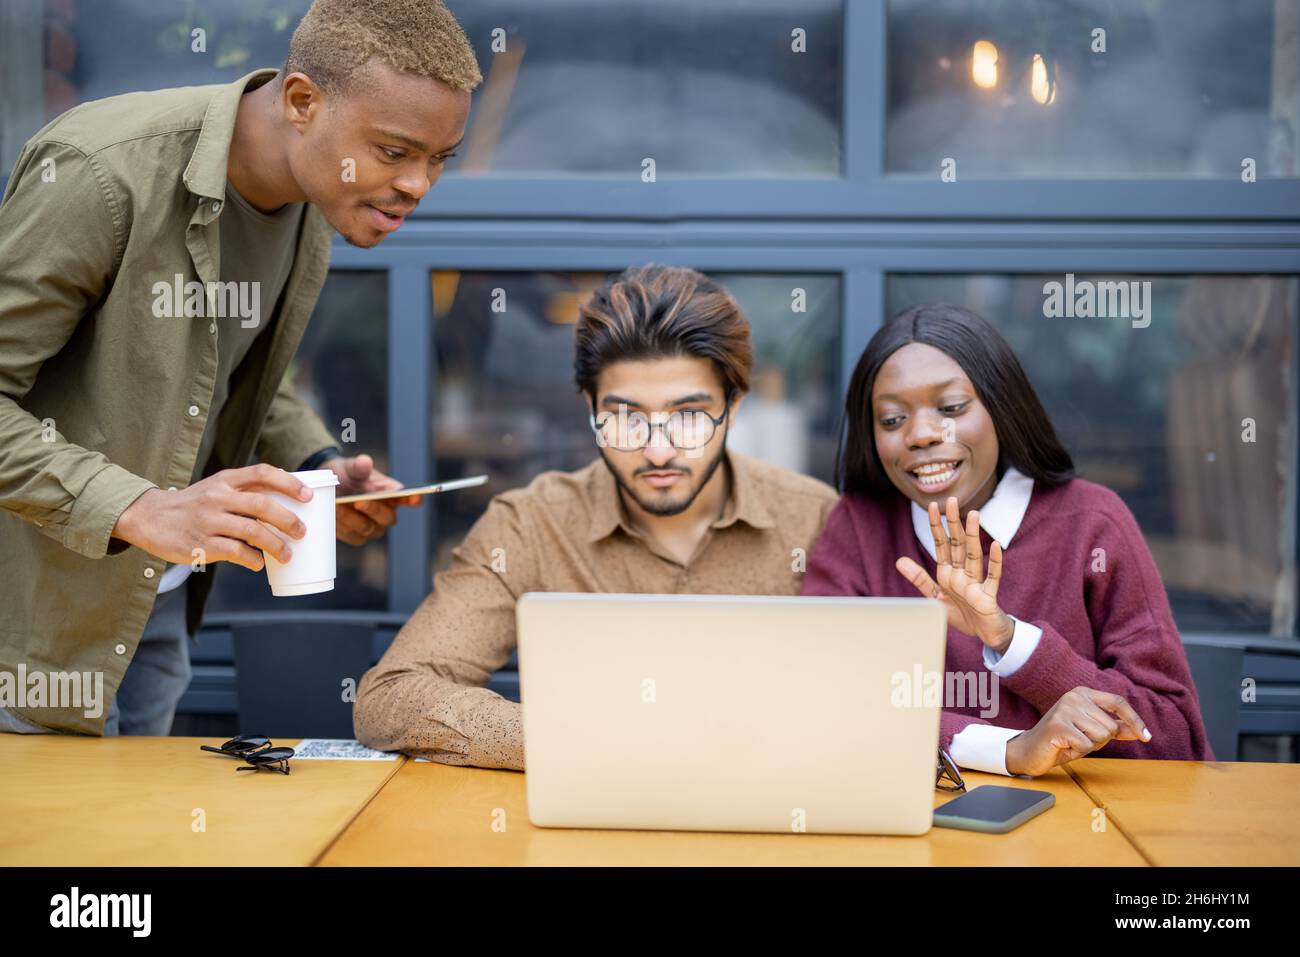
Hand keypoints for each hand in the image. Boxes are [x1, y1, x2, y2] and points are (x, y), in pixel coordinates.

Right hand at [111, 464, 309, 570]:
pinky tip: (259, 564)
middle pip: (262, 504)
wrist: (148, 517)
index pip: (262, 473)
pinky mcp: (200, 543)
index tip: (308, 496)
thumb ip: (244, 493)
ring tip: (287, 554)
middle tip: (302, 532)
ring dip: (276, 545)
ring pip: (252, 531)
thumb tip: (285, 508)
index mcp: (225, 480)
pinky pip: (235, 552)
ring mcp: (209, 520)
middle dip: (289, 519)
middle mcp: (218, 497)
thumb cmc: (192, 505)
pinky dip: (253, 559)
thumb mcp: (215, 489)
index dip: (289, 483)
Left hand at [322, 453, 421, 545]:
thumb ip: (358, 466)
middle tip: (358, 501)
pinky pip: (353, 537)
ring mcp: (373, 527)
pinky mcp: (357, 536)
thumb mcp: (350, 467)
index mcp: (392, 493)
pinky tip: (333, 516)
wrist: (328, 487)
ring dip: (352, 518)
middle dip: (374, 510)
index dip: (414, 499)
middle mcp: (387, 513)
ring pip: (369, 529)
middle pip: (389, 518)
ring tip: (337, 506)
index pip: (410, 499)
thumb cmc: (347, 475)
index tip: (414, 497)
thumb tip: (365, 462)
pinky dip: (343, 527)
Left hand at [895, 496, 1014, 653]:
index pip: (941, 545)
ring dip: (973, 536)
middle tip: (951, 500)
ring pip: (973, 555)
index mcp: (948, 573)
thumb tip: (899, 561)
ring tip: (973, 514)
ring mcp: (976, 583)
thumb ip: (919, 579)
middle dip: (953, 523)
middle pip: (957, 544)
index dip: (936, 526)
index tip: (932, 506)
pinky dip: (994, 562)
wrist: (984, 635)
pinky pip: (992, 577)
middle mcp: (962, 573)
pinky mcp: (988, 596)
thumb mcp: (935, 597)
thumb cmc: (963, 614)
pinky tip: (995, 545)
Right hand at [1005, 687, 1150, 775]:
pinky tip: (1064, 746)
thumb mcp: (1091, 731)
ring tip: (1071, 742)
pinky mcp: (1058, 726)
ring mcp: (1065, 709)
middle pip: (1111, 726)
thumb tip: (1140, 732)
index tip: (1147, 737)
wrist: (1029, 750)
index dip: (1135, 720)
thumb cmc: (1062, 740)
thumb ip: (1114, 728)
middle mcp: (1074, 696)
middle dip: (1101, 740)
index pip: (1118, 702)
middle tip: (1080, 739)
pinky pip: (1086, 745)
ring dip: (1090, 746)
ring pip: (1101, 736)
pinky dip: (1078, 751)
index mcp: (1083, 693)